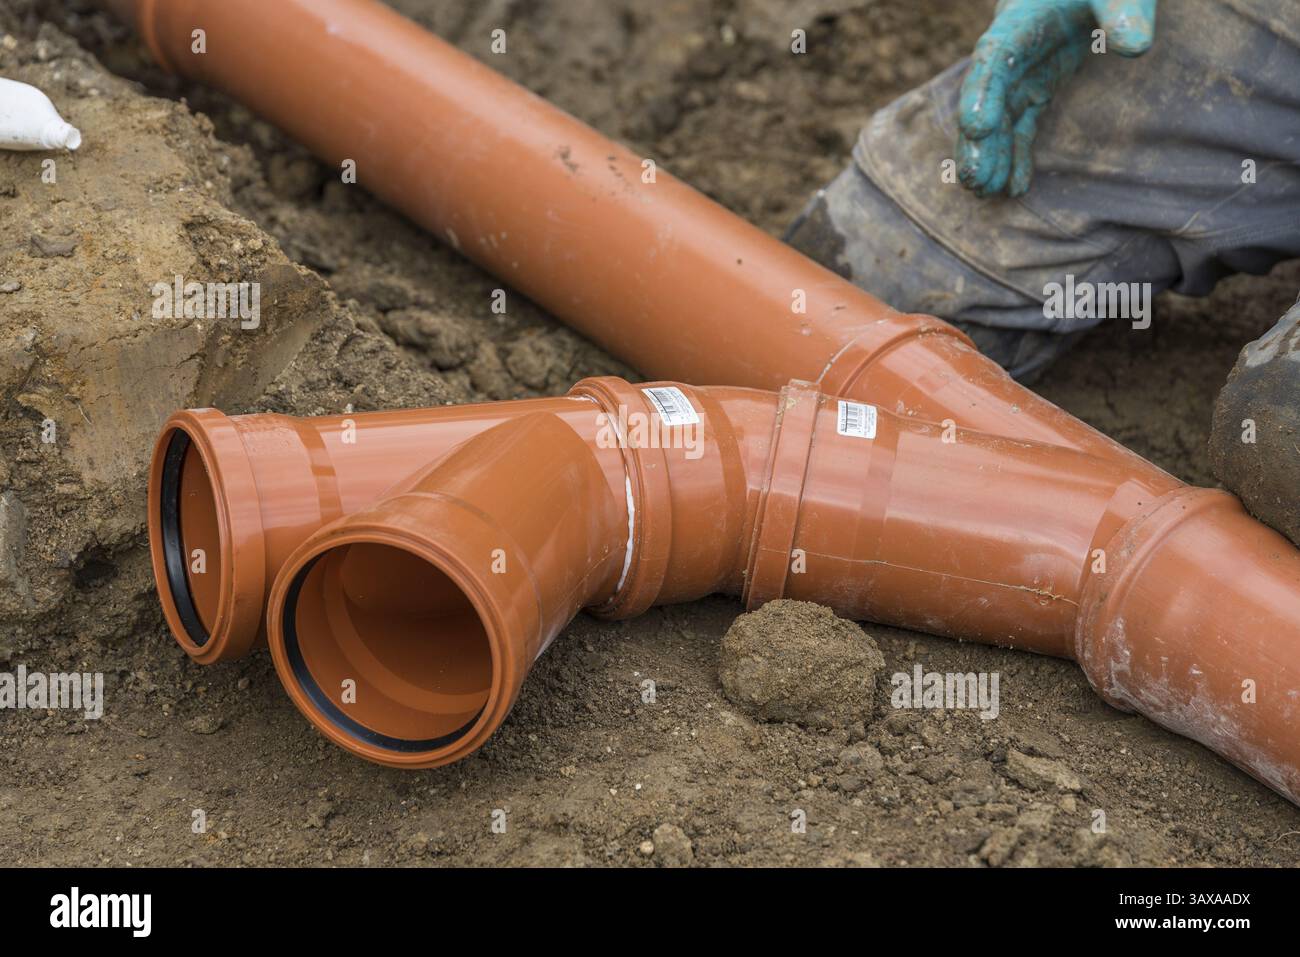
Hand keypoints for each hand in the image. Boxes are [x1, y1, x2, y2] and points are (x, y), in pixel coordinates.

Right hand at [956, 0, 1156, 197]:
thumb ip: (1123, 10)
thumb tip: (1136, 47)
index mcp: (1020, 22)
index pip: (994, 60)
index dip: (981, 93)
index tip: (977, 127)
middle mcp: (1011, 54)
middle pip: (986, 99)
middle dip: (979, 141)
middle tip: (975, 179)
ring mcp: (1021, 75)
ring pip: (998, 120)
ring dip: (992, 157)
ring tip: (986, 193)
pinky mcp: (1036, 90)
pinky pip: (1021, 127)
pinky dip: (1017, 156)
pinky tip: (1015, 188)